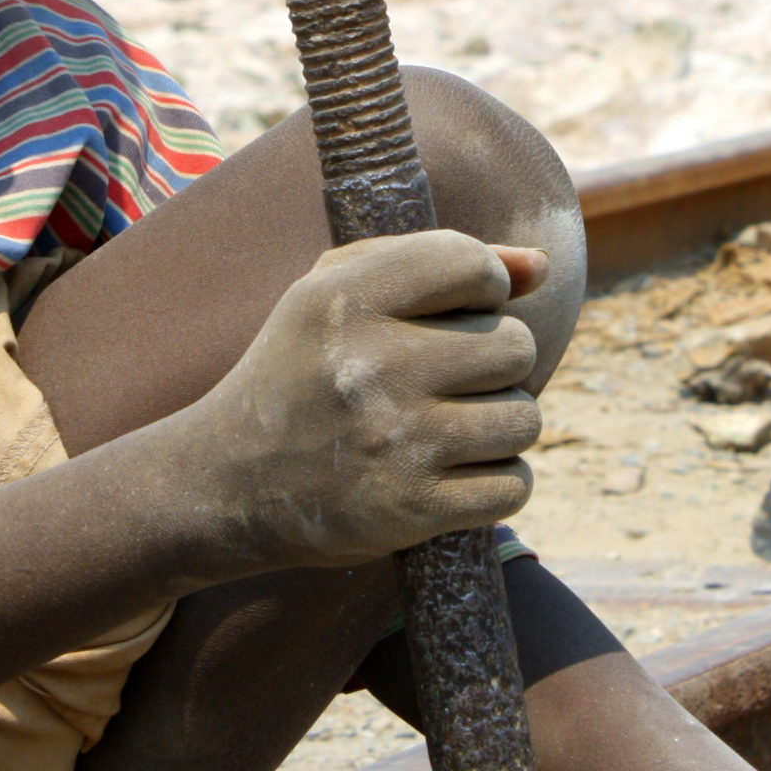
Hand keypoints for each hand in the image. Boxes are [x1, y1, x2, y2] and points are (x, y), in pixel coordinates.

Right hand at [176, 229, 543, 572]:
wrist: (228, 483)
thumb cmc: (300, 370)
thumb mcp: (336, 292)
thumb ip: (436, 259)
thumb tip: (542, 266)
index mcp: (346, 299)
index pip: (472, 265)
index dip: (485, 286)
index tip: (456, 311)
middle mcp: (372, 366)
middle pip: (515, 348)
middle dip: (496, 363)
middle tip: (450, 381)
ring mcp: (396, 442)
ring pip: (524, 419)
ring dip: (501, 425)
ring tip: (453, 428)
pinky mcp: (412, 510)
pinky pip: (514, 485)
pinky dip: (496, 482)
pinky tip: (453, 473)